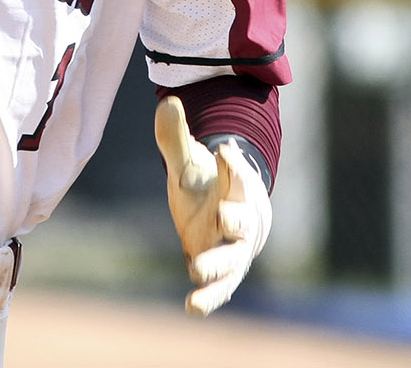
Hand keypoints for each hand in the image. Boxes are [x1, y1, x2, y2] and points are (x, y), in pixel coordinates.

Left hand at [153, 96, 271, 315]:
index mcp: (235, 189)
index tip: (224, 151)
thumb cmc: (207, 186)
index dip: (234, 164)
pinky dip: (209, 298)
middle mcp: (240, 221)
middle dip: (236, 218)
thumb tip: (167, 103)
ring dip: (218, 266)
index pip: (238, 175)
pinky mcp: (223, 275)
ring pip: (233, 260)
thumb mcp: (188, 162)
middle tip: (223, 214)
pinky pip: (220, 289)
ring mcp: (233, 251)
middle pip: (243, 220)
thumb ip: (175, 137)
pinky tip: (192, 307)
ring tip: (197, 269)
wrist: (225, 219)